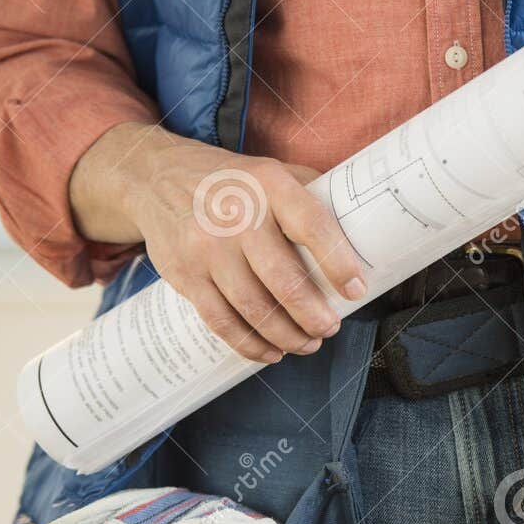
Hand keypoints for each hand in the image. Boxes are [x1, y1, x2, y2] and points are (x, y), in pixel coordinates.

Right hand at [70, 122, 365, 362]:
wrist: (155, 176)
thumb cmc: (234, 182)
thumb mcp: (274, 171)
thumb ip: (314, 194)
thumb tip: (368, 226)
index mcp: (270, 185)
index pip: (311, 226)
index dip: (338, 263)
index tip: (357, 290)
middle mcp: (236, 216)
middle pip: (283, 279)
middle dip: (313, 314)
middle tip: (330, 328)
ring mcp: (205, 247)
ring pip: (253, 307)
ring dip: (287, 335)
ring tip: (308, 344)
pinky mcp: (184, 274)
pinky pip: (220, 321)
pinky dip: (249, 344)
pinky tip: (271, 352)